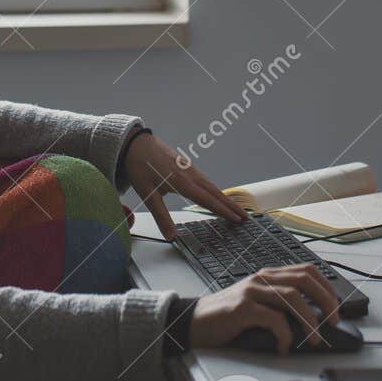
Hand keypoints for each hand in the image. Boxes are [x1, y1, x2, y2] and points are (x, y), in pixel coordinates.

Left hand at [124, 131, 246, 238]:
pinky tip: (216, 195)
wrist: (136, 143)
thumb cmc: (140, 167)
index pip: (209, 200)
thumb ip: (161, 217)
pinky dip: (215, 190)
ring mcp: (190, 169)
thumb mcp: (148, 195)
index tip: (237, 219)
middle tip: (245, 217)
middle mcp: (191, 175)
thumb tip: (171, 237)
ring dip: (225, 198)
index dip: (224, 211)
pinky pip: (206, 180)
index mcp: (183, 182)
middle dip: (231, 206)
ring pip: (212, 186)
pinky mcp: (187, 166)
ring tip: (235, 209)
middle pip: (216, 193)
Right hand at [188, 265, 342, 353]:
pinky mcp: (242, 308)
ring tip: (313, 339)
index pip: (307, 270)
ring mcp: (251, 291)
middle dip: (326, 301)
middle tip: (333, 322)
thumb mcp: (258, 305)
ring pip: (293, 298)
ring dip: (309, 321)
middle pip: (305, 280)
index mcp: (269, 275)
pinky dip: (285, 335)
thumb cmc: (228, 317)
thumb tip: (314, 322)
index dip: (327, 288)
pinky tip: (283, 347)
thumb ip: (281, 306)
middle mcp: (262, 278)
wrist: (194, 322)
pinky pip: (273, 319)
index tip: (336, 309)